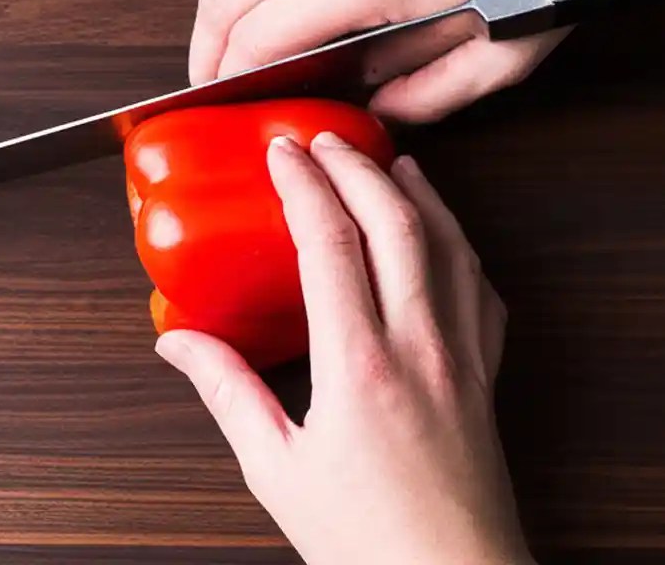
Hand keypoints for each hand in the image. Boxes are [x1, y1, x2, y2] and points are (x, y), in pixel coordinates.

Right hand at [155, 132, 531, 564]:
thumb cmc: (369, 541)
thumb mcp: (276, 469)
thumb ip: (228, 394)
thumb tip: (180, 345)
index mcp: (359, 366)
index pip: (332, 243)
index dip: (305, 185)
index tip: (282, 153)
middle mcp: (420, 348)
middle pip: (397, 223)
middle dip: (358, 167)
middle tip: (325, 140)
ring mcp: (462, 358)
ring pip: (450, 245)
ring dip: (419, 193)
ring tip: (392, 162)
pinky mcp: (484, 376)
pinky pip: (482, 289)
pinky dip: (461, 246)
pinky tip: (446, 238)